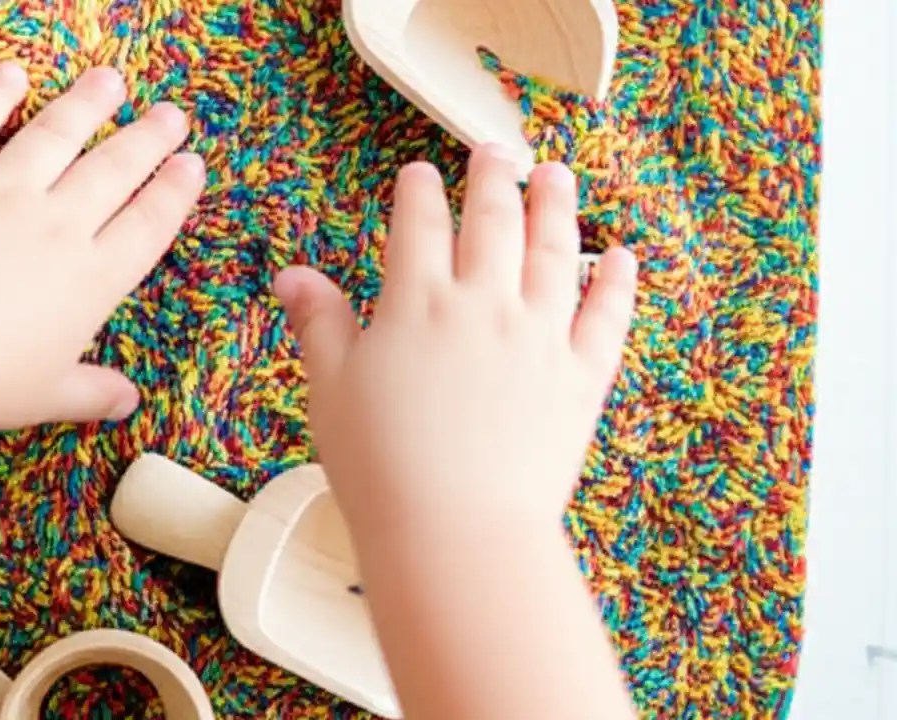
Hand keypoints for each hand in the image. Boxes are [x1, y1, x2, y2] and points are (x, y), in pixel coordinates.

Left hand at [0, 62, 204, 431]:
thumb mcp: (45, 395)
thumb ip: (92, 392)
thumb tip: (127, 402)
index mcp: (91, 279)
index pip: (148, 225)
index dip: (173, 192)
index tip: (191, 165)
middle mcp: (58, 225)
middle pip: (115, 170)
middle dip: (149, 138)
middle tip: (171, 115)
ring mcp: (3, 193)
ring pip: (58, 134)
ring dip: (89, 104)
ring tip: (111, 81)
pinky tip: (13, 74)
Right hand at [274, 146, 636, 528]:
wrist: (455, 531)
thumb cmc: (382, 467)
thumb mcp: (331, 388)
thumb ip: (319, 323)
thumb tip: (294, 276)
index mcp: (419, 303)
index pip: (420, 225)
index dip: (419, 192)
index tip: (420, 174)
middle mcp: (485, 305)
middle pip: (493, 220)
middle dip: (492, 177)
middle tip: (495, 151)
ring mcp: (540, 337)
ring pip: (555, 251)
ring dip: (556, 206)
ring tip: (556, 175)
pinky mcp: (581, 377)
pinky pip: (607, 317)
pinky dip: (616, 282)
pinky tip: (620, 257)